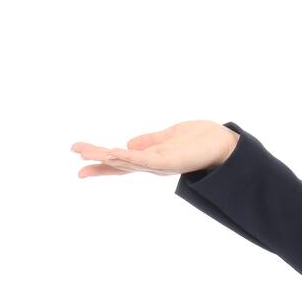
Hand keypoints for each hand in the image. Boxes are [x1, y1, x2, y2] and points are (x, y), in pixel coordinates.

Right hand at [71, 121, 239, 177]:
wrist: (226, 144)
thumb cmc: (201, 139)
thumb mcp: (168, 137)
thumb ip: (149, 141)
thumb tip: (128, 144)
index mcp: (151, 158)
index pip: (121, 161)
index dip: (101, 161)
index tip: (79, 160)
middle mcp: (153, 164)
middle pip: (120, 163)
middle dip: (97, 159)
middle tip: (75, 151)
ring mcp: (161, 164)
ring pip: (129, 162)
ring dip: (108, 157)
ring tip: (88, 152)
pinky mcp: (170, 161)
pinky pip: (146, 160)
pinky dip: (130, 157)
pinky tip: (115, 152)